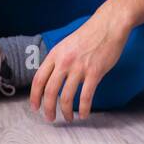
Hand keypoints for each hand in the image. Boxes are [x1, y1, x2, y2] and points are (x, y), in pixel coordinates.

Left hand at [29, 6, 130, 121]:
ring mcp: (79, 67)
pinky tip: (84, 114)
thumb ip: (58, 61)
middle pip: (50, 91)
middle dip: (48, 108)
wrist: (108, 25)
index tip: (35, 107)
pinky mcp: (95, 72)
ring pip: (66, 97)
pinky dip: (84, 108)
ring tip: (68, 118)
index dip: (35, 96)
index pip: (38, 79)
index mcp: (55, 54)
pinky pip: (86, 96)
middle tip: (50, 118)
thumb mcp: (66, 45)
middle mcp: (64, 61)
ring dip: (66, 111)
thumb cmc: (89, 35)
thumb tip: (53, 80)